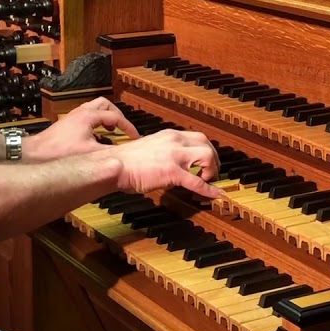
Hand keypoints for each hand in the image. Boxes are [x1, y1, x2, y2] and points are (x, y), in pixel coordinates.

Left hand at [21, 97, 139, 162]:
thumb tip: (123, 155)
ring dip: (105, 117)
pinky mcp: (67, 124)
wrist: (35, 153)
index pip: (115, 116)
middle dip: (116, 115)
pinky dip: (96, 122)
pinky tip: (96, 137)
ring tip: (110, 131)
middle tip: (122, 128)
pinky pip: (87, 116)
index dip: (128, 127)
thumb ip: (108, 152)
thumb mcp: (89, 153)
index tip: (135, 137)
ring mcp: (73, 116)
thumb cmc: (59, 152)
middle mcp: (81, 112)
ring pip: (95, 109)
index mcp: (89, 116)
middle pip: (105, 105)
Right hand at [109, 129, 224, 199]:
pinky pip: (197, 181)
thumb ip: (164, 151)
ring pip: (207, 156)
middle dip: (213, 158)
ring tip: (208, 181)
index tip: (206, 162)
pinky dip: (209, 190)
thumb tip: (173, 162)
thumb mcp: (150, 147)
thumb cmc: (125, 160)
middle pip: (206, 143)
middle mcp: (175, 140)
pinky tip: (215, 195)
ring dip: (212, 170)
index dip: (206, 150)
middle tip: (212, 172)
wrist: (114, 165)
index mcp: (169, 135)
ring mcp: (174, 155)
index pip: (197, 137)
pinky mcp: (172, 172)